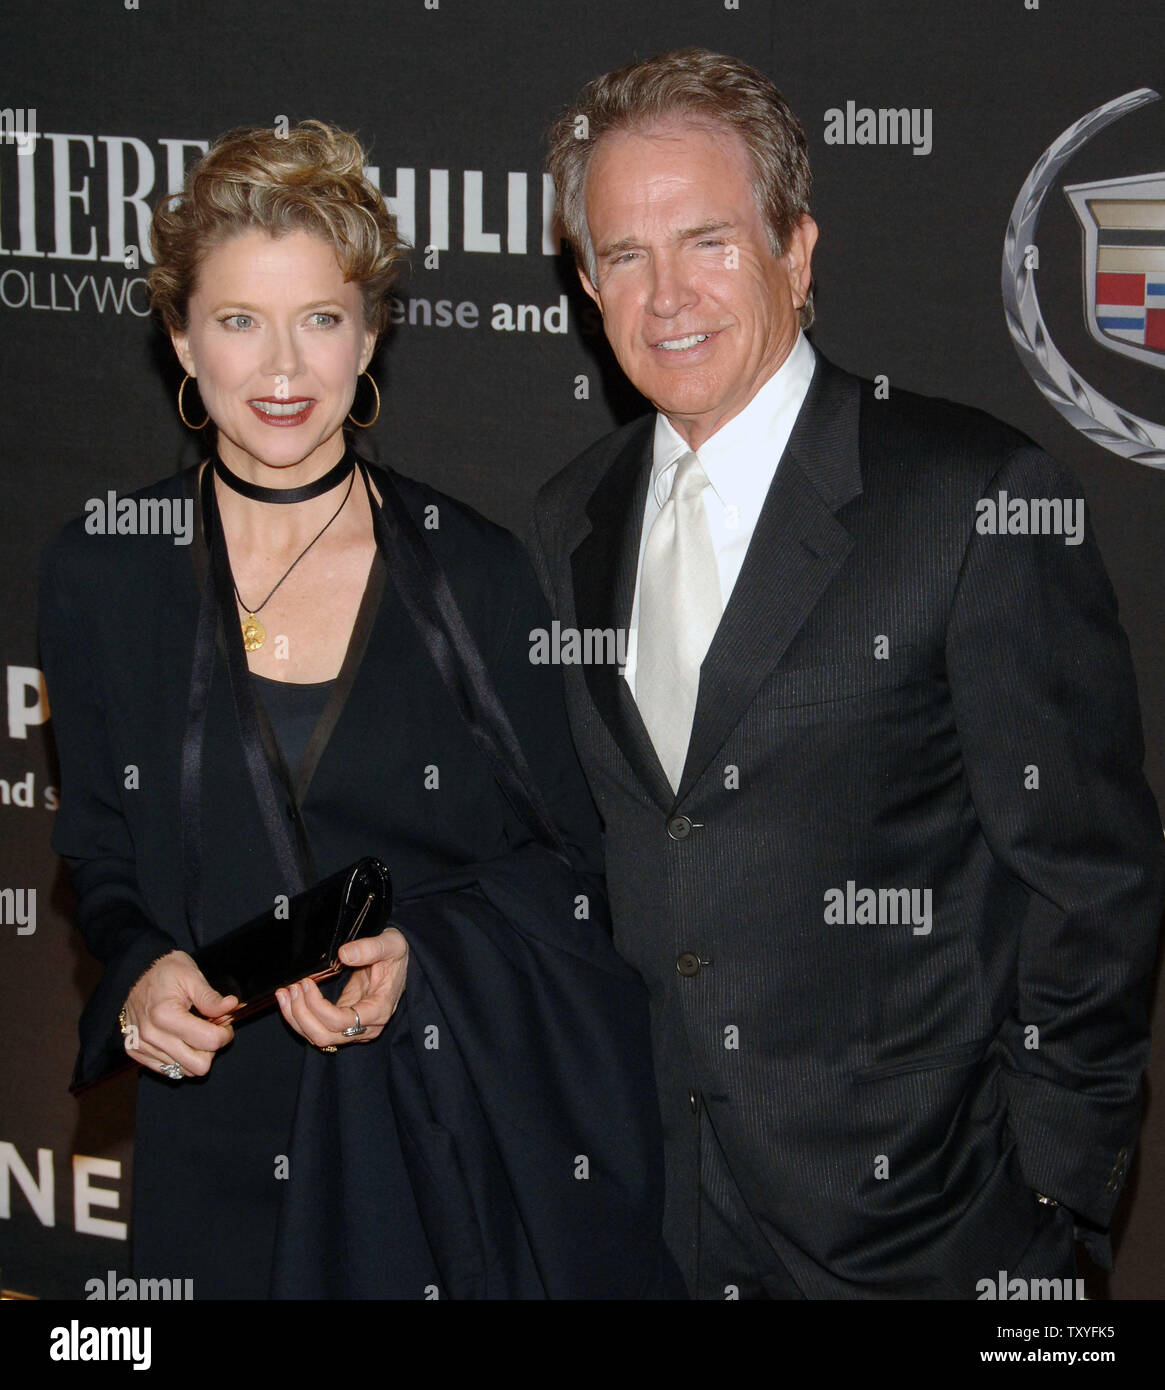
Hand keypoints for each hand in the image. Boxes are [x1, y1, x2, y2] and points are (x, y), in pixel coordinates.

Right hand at [122, 950, 238, 1077]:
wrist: (132, 974)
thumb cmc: (164, 972)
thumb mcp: (191, 976)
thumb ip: (210, 998)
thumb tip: (232, 1006)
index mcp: (165, 1015)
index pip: (210, 1042)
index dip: (225, 1033)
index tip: (224, 1021)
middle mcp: (151, 1036)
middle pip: (199, 1066)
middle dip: (211, 1048)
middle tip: (210, 1028)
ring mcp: (141, 1047)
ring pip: (184, 1070)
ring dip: (195, 1053)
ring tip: (193, 1030)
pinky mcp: (136, 1053)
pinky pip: (168, 1070)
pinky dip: (180, 1058)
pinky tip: (180, 1038)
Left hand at [275, 926, 407, 1048]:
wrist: (398, 960)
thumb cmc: (396, 953)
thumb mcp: (391, 944)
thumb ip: (370, 948)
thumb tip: (344, 954)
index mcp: (378, 1010)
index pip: (341, 1022)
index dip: (318, 1007)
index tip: (307, 983)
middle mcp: (365, 1027)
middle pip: (325, 1036)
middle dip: (302, 1014)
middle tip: (292, 987)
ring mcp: (353, 1028)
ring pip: (316, 1037)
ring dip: (295, 1018)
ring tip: (284, 993)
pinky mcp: (341, 1022)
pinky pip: (316, 1029)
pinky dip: (298, 1017)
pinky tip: (289, 999)